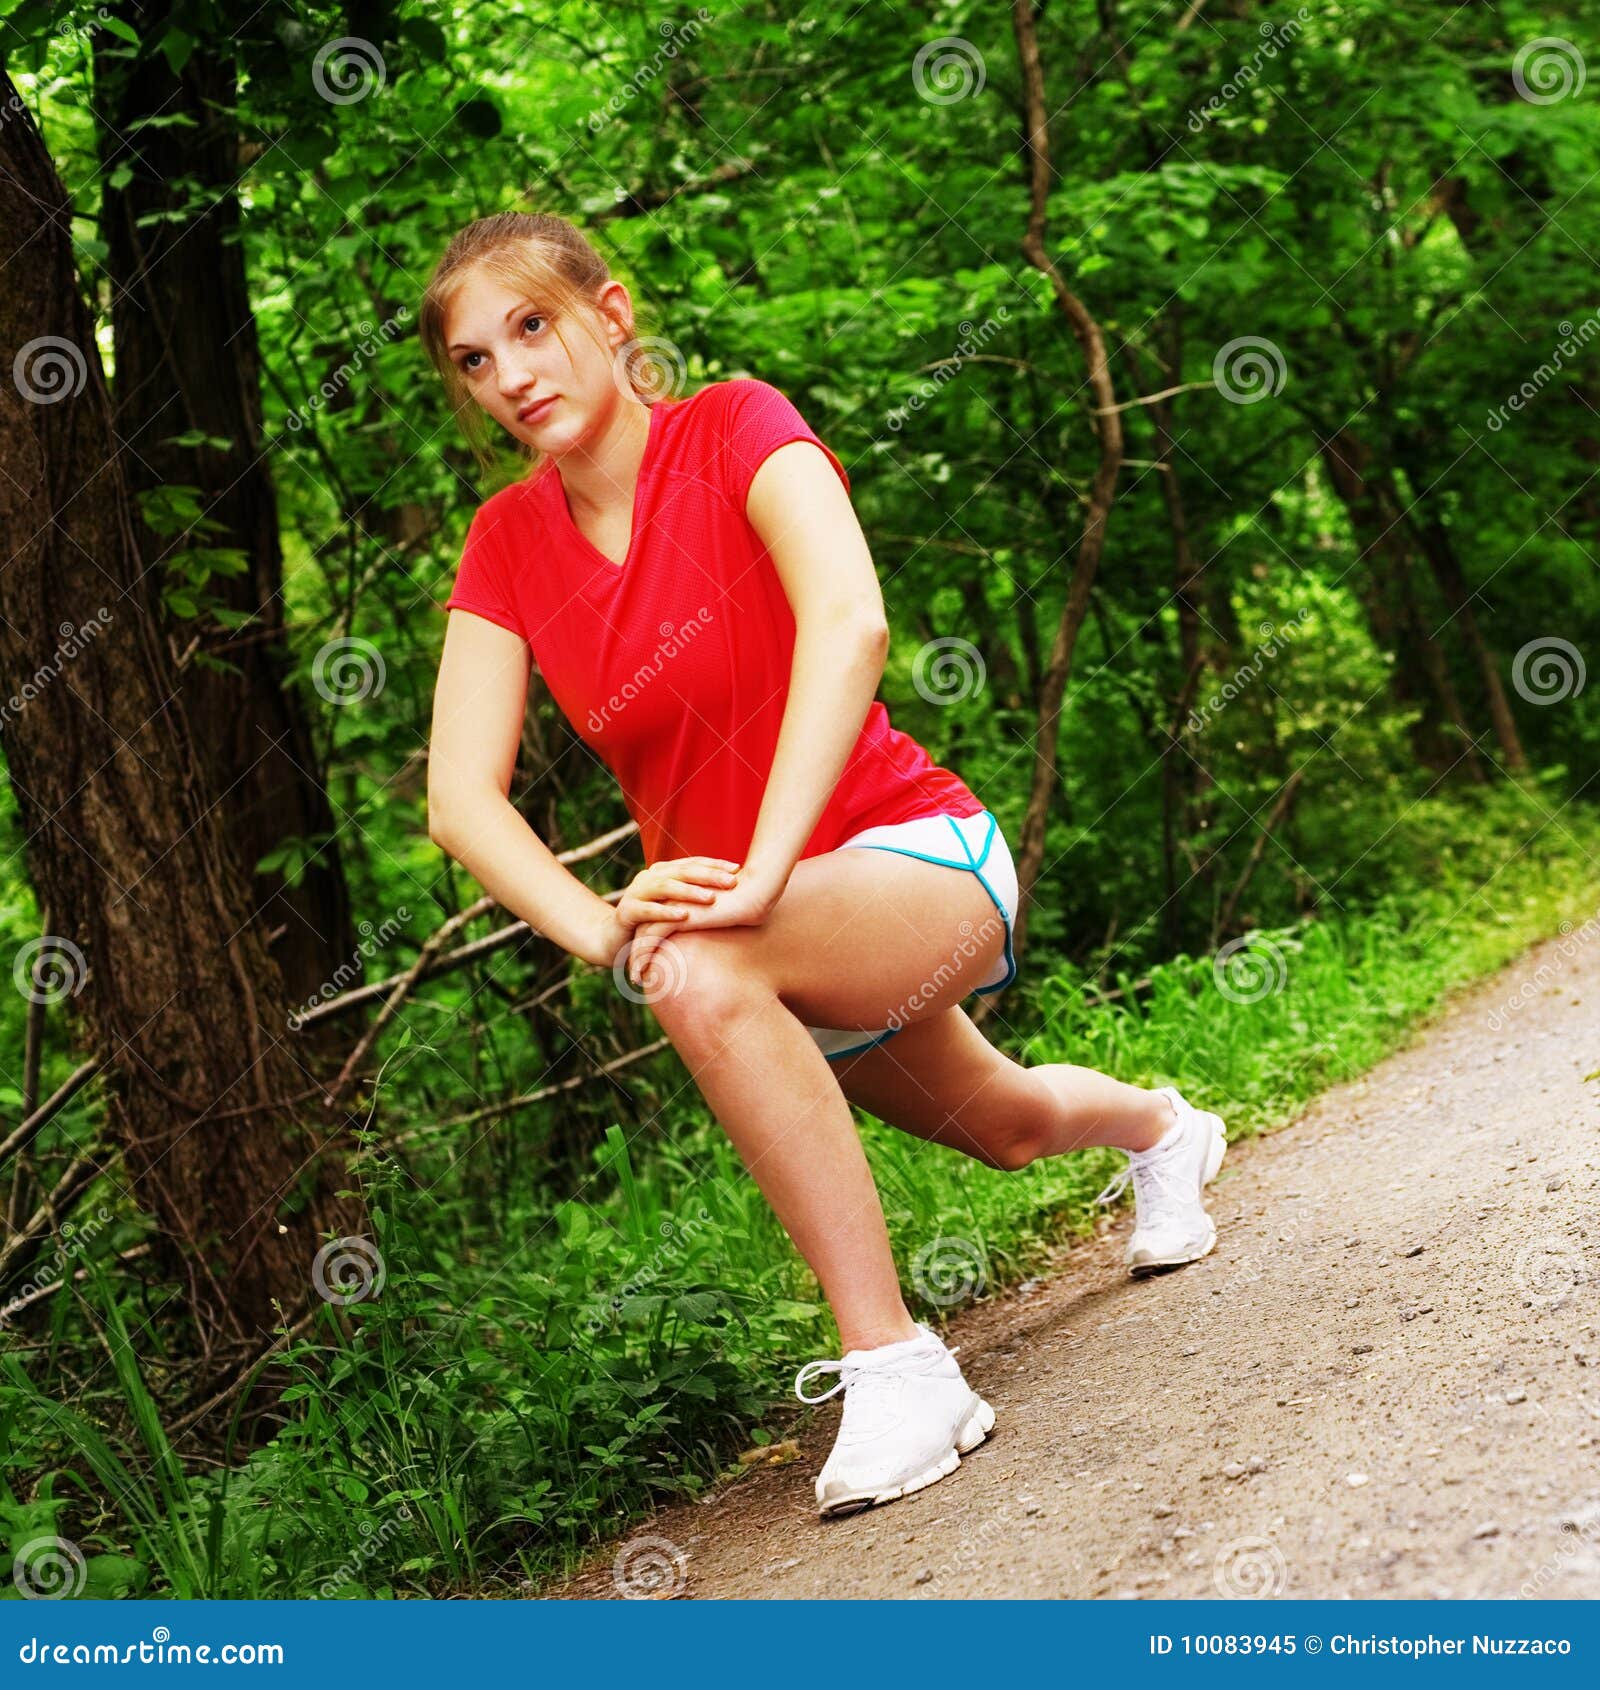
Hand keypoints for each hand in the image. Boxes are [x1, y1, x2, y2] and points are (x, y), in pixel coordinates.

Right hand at [615, 855, 742, 932]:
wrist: (614, 938)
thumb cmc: (652, 922)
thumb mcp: (674, 905)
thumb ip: (693, 896)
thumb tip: (728, 890)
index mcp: (662, 872)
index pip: (692, 863)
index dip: (714, 865)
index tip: (737, 869)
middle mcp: (649, 877)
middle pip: (682, 871)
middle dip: (708, 876)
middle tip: (732, 882)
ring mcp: (636, 892)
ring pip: (665, 886)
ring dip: (689, 892)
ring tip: (711, 898)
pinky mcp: (627, 911)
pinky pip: (648, 910)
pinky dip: (666, 912)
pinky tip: (684, 916)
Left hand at [623, 862, 788, 990]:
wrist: (754, 892)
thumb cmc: (748, 904)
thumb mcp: (727, 915)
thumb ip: (717, 921)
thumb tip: (728, 939)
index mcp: (681, 896)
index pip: (656, 918)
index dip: (650, 939)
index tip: (648, 959)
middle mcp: (672, 898)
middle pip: (643, 924)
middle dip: (637, 948)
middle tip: (635, 970)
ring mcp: (672, 904)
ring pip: (643, 932)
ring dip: (636, 956)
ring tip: (635, 978)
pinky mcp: (675, 915)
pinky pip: (650, 937)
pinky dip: (643, 956)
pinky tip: (641, 974)